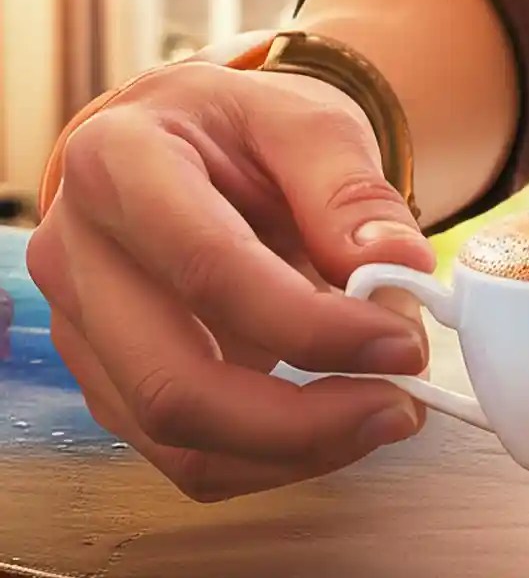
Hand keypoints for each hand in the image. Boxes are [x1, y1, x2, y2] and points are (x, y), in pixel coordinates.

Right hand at [27, 41, 435, 501]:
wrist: (191, 144)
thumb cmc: (244, 129)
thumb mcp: (308, 120)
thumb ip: (351, 191)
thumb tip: (400, 268)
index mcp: (118, 165)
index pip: (209, 269)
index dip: (313, 326)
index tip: (402, 346)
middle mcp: (77, 255)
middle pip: (173, 384)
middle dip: (303, 420)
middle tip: (401, 407)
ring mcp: (83, 330)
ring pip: (176, 439)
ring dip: (296, 450)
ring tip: (385, 415)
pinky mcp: (110, 381)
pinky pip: (187, 455)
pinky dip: (274, 457)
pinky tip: (338, 422)